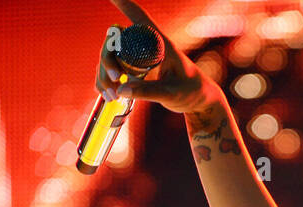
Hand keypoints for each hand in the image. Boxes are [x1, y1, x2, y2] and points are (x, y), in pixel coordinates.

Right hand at [96, 0, 218, 114]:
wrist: (198, 101)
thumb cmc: (191, 92)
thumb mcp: (171, 93)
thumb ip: (149, 91)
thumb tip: (121, 89)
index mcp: (159, 44)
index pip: (138, 18)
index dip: (124, 4)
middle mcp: (145, 46)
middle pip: (114, 41)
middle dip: (107, 59)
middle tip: (116, 79)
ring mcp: (137, 58)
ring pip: (109, 57)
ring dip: (104, 75)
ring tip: (113, 97)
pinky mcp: (133, 70)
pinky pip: (112, 71)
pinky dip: (106, 82)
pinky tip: (110, 96)